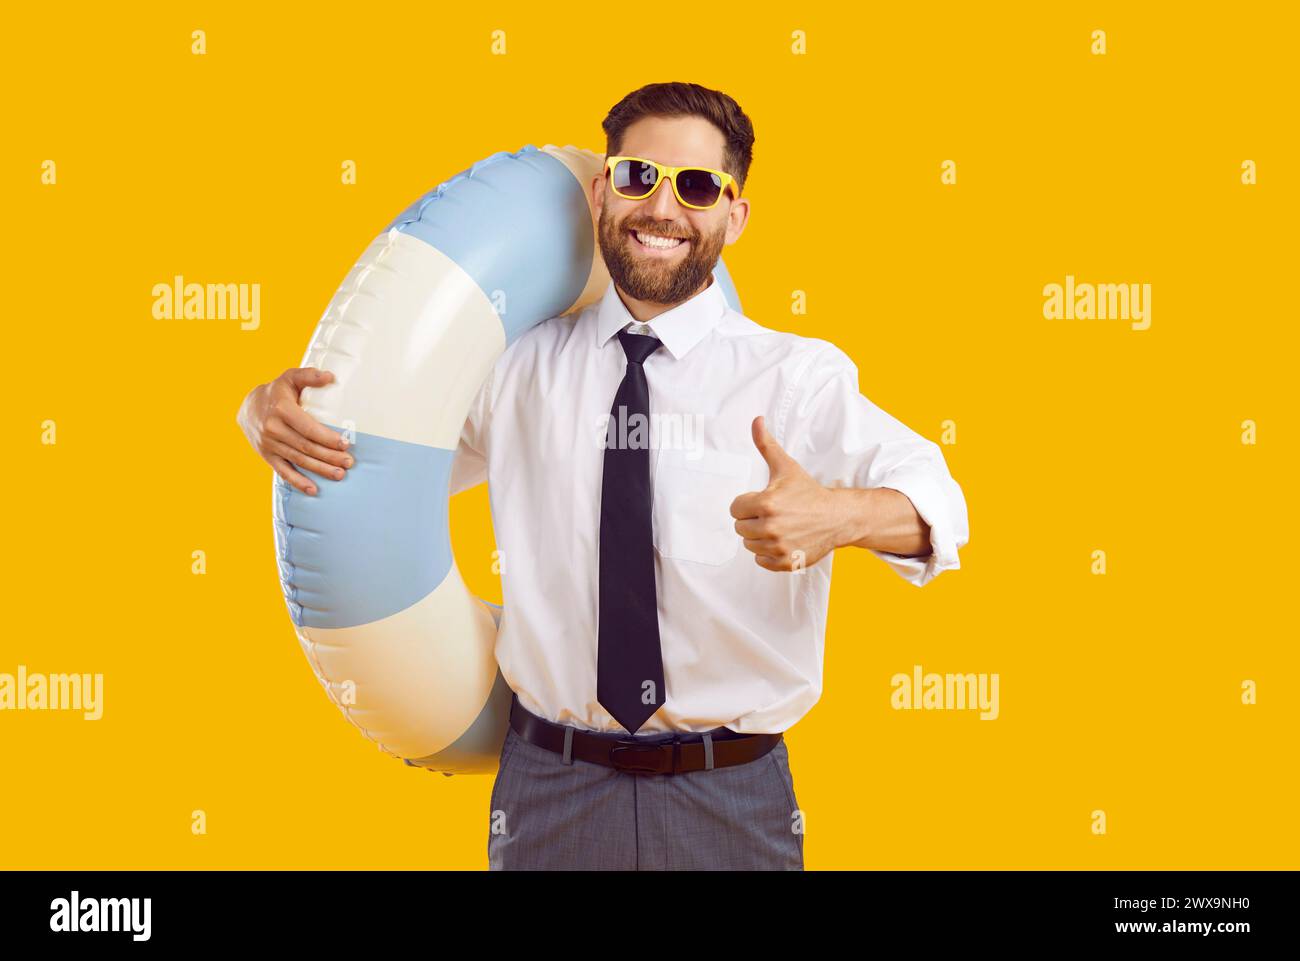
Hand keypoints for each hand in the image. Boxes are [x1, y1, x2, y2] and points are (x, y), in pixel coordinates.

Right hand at [236, 367, 351, 494]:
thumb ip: (309, 376)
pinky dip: (298, 482)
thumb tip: (331, 377)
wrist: (247, 408)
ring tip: (339, 474)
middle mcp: (274, 429)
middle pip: (306, 447)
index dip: (327, 438)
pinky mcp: (267, 456)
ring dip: (320, 470)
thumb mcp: (290, 377)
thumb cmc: (277, 392)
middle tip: (349, 462)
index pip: (308, 428)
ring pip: (298, 460)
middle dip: (329, 456)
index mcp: (282, 410)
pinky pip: (283, 472)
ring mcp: (270, 444)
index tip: (345, 444)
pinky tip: (314, 490)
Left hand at [730, 416, 846, 571]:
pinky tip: (782, 540)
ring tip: (779, 526)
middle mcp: (770, 527)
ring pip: (749, 545)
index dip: (747, 504)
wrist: (837, 517)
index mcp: (766, 504)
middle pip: (740, 528)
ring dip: (759, 537)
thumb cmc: (809, 492)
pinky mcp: (785, 562)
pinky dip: (768, 553)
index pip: (735, 509)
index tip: (764, 501)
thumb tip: (756, 420)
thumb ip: (766, 445)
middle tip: (773, 514)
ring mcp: (778, 547)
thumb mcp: (786, 467)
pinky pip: (760, 561)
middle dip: (753, 520)